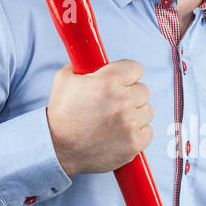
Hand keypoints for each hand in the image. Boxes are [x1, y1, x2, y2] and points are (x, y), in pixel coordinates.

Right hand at [46, 58, 152, 175]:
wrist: (57, 149)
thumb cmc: (60, 115)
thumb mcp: (64, 79)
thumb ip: (82, 64)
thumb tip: (92, 56)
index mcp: (107, 81)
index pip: (136, 68)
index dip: (127, 75)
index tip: (122, 81)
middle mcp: (122, 101)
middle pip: (144, 90)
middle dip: (131, 95)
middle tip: (116, 104)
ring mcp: (130, 124)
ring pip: (147, 111)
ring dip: (136, 114)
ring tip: (117, 121)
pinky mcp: (134, 143)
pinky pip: (148, 132)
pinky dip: (138, 133)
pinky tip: (122, 134)